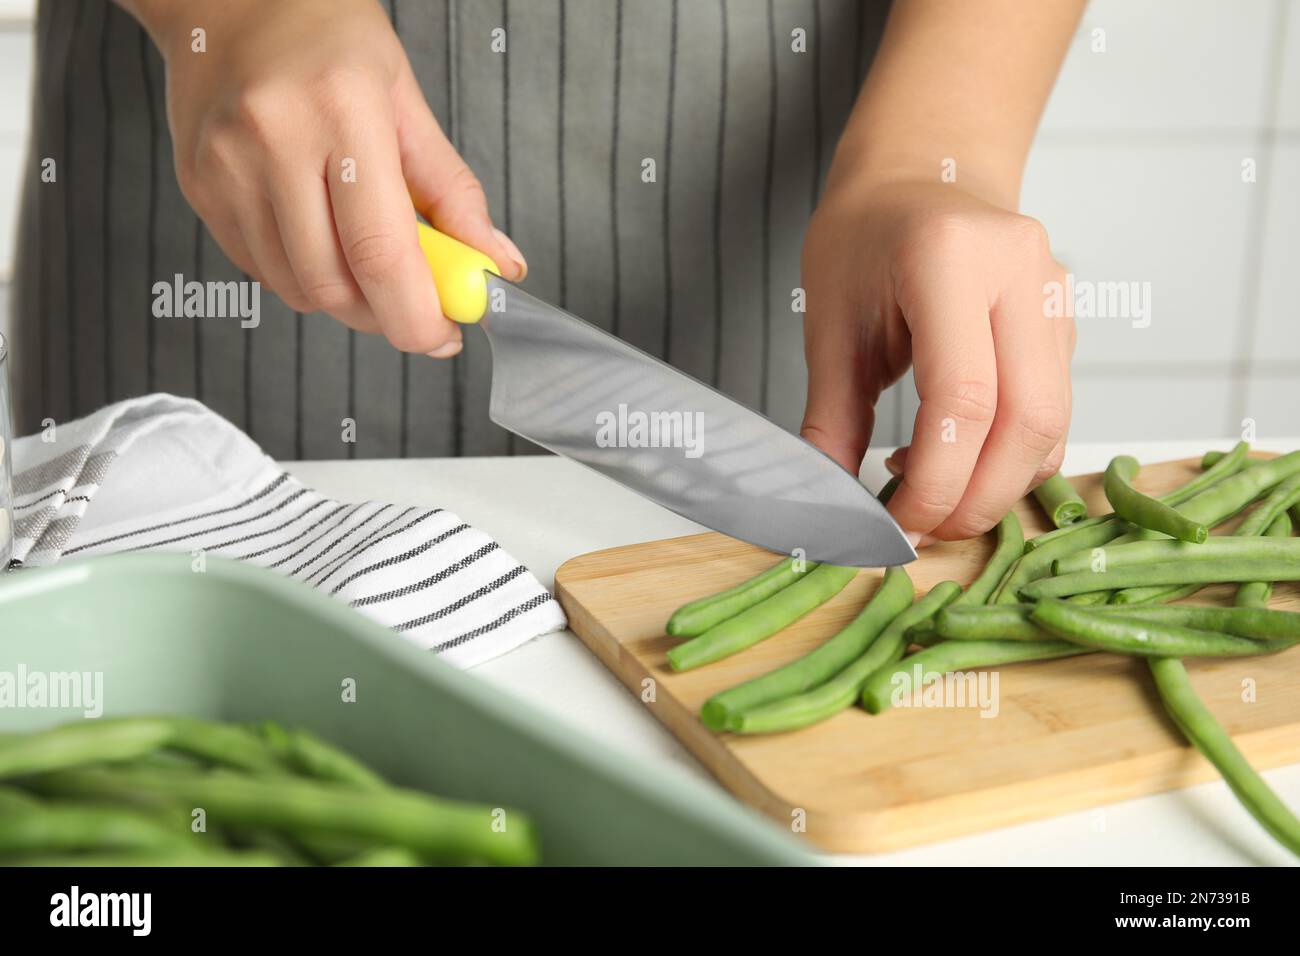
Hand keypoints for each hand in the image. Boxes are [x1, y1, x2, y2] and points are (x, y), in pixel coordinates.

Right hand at [135, 0, 525, 356]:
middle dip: (386, 316)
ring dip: (346, 299)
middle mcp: (273, 139)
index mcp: (341, 110)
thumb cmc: (324, 34)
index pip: (381, 250)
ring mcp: (226, 167)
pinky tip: (322, 237)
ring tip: (369, 260)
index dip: (417, 314)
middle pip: (335, 284)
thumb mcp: (406, 99)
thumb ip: (452, 192)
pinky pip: (262, 270)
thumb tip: (493, 264)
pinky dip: (304, 276)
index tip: (444, 334)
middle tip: (419, 306)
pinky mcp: (198, 188)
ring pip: (297, 288)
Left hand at [800, 179, 1075, 543]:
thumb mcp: (829, 323)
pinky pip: (1054, 410)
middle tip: (922, 531)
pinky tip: (958, 458)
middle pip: (1028, 421)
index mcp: (951, 259)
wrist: (924, 174)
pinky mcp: (1066, 322)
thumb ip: (831, 417)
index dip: (935, 481)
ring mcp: (1055, 296)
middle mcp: (1020, 273)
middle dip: (977, 499)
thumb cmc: (865, 239)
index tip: (896, 525)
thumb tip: (829, 507)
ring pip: (1053, 424)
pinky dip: (1012, 458)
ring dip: (998, 485)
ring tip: (933, 496)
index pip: (965, 399)